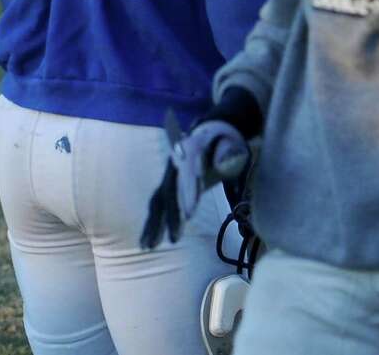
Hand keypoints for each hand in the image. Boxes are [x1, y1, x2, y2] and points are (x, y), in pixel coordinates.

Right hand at [141, 111, 248, 248]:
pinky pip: (159, 206)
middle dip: (166, 217)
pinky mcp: (169, 187)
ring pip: (158, 202)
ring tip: (146, 246)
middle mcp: (174, 168)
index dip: (186, 195)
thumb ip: (228, 153)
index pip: (185, 177)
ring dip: (152, 224)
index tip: (188, 215)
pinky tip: (149, 240)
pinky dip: (153, 223)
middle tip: (169, 240)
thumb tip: (224, 163)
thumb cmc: (224, 141)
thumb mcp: (231, 144)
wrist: (213, 131)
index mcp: (189, 155)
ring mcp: (169, 178)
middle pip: (166, 193)